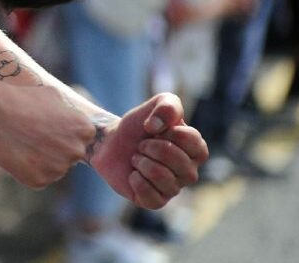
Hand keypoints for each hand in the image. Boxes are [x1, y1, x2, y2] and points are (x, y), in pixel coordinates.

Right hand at [0, 82, 98, 188]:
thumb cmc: (22, 98)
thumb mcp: (53, 95)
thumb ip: (69, 111)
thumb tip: (73, 118)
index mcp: (84, 130)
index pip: (83, 137)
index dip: (66, 132)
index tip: (49, 126)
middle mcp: (76, 151)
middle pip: (71, 154)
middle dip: (57, 147)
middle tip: (35, 135)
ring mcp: (58, 168)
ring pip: (55, 168)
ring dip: (44, 160)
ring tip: (23, 142)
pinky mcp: (39, 181)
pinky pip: (39, 178)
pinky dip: (29, 170)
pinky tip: (18, 154)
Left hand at [88, 93, 206, 208]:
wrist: (111, 143)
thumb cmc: (139, 126)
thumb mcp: (156, 104)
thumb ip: (168, 105)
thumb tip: (158, 127)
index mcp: (195, 150)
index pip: (194, 143)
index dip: (171, 133)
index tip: (155, 129)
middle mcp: (189, 172)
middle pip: (180, 163)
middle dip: (153, 148)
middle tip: (142, 145)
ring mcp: (173, 188)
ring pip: (164, 179)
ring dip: (142, 163)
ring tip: (136, 158)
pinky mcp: (156, 201)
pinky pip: (152, 198)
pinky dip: (137, 181)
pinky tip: (133, 174)